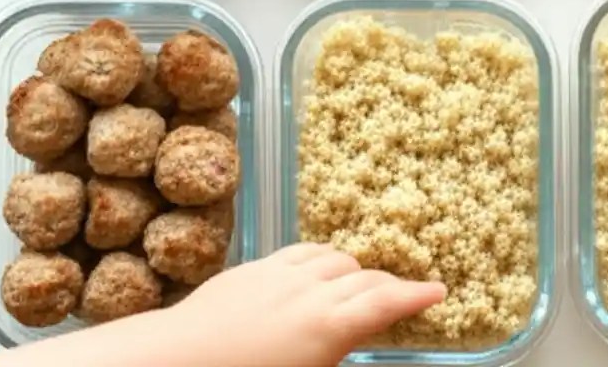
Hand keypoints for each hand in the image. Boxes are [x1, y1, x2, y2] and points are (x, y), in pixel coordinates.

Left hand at [168, 243, 445, 366]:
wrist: (170, 362)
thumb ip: (336, 358)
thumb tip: (348, 349)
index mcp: (330, 327)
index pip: (386, 302)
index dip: (416, 295)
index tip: (437, 290)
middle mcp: (311, 292)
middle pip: (364, 276)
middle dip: (389, 284)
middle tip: (401, 295)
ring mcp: (279, 274)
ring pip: (333, 257)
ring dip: (353, 268)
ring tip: (357, 283)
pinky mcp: (251, 269)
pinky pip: (298, 251)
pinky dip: (319, 258)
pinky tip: (314, 270)